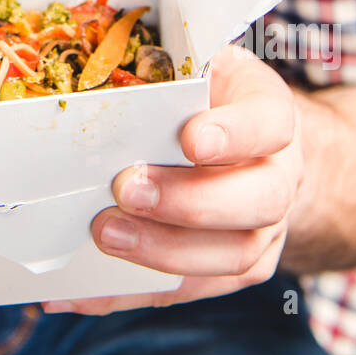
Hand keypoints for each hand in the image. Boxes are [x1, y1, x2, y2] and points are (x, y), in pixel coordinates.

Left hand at [44, 46, 303, 314]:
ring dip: (163, 251)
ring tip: (104, 235)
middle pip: (260, 200)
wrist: (246, 138)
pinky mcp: (235, 269)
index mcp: (269, 111)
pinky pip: (190, 291)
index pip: (271, 121)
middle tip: (126, 190)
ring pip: (233, 254)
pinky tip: (78, 290)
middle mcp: (279, 174)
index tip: (191, 139)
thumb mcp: (190, 62)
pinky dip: (130, 292)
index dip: (236, 134)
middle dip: (190, 202)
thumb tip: (76, 84)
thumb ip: (156, 71)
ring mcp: (264, 228)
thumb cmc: (200, 93)